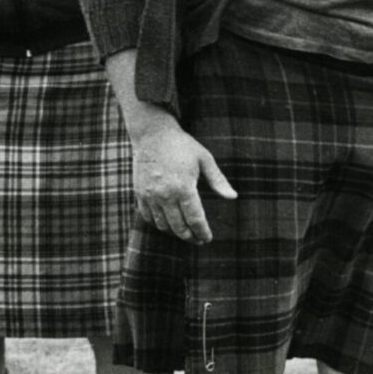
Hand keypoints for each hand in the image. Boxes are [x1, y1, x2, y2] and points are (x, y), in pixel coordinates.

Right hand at [130, 116, 235, 244]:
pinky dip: (158, 224)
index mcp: (184, 188)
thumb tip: (233, 197)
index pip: (195, 220)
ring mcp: (150, 196)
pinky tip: (167, 224)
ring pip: (162, 225)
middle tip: (198, 240)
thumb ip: (218, 180)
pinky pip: (148, 217)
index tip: (208, 238)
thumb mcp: (204, 159)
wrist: (152, 133)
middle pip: (179, 227)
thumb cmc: (181, 145)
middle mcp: (165, 195)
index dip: (203, 232)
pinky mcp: (140, 193)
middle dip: (190, 237)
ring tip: (184, 233)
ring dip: (174, 233)